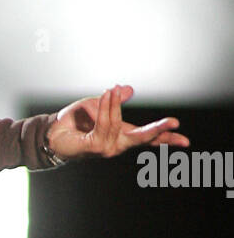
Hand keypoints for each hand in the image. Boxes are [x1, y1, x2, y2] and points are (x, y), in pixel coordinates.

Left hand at [47, 85, 188, 161]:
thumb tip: (127, 89)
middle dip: (158, 130)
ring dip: (113, 105)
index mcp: (121, 136)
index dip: (165, 137)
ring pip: (118, 124)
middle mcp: (117, 145)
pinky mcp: (96, 147)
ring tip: (109, 91)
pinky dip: (106, 108)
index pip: (147, 138)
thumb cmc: (73, 122)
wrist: (52, 132)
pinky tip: (105, 96)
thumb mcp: (96, 105)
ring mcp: (107, 148)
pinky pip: (105, 123)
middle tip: (174, 122)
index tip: (184, 141)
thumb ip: (113, 100)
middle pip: (142, 138)